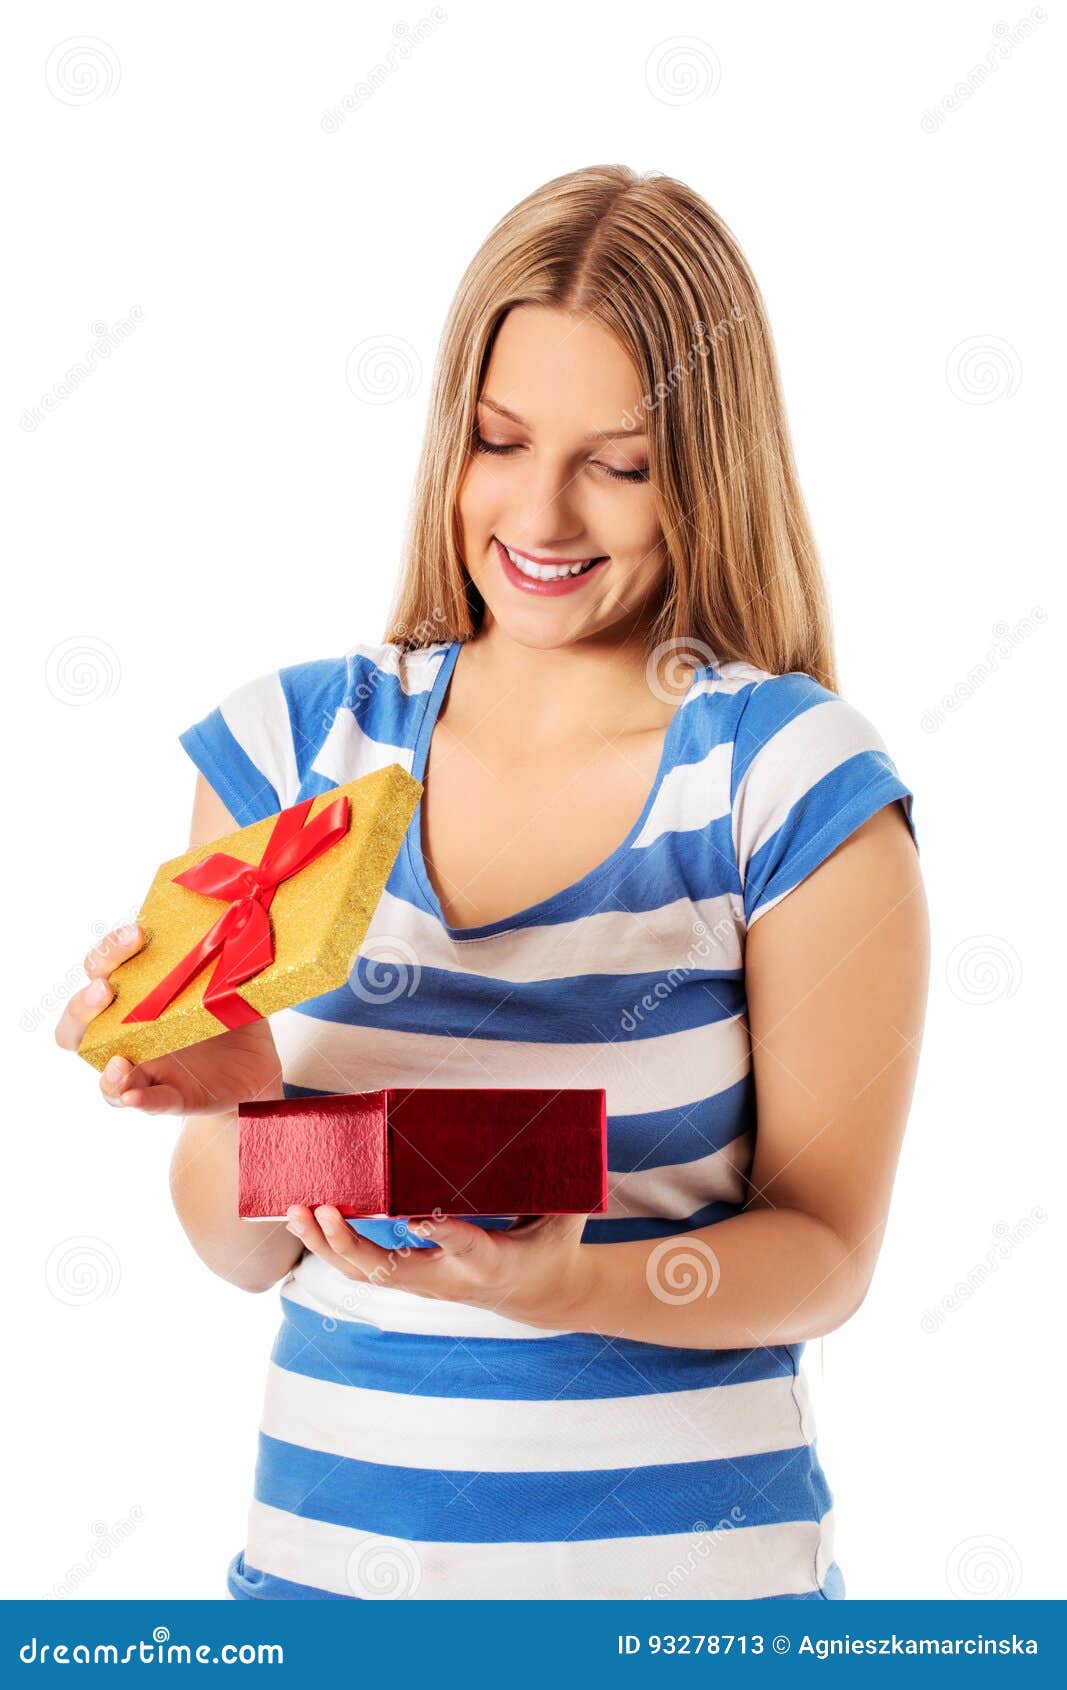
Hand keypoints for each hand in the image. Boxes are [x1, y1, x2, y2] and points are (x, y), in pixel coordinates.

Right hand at [55, 922, 284, 1114]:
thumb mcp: (236, 988)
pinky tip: (132, 1095)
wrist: (256, 1073)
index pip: (103, 969)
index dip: (109, 951)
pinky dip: (134, 1099)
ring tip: (117, 1056)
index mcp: (138, 995)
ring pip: (98, 1063)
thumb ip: (233, 963)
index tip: (136, 934)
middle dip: (84, 1001)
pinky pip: (142, 1101)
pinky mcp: (166, 1098)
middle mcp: (127, 1031)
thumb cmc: (234, 1023)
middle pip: (80, 1017)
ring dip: (101, 1061)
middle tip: (105, 987)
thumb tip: (248, 930)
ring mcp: (142, 1066)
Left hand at [284, 1206, 595, 1330]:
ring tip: (296, 1212)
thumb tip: (560, 1133)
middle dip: (349, 1243)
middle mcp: (448, 1279)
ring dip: (326, 1245)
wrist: (541, 1296)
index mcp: (490, 1262)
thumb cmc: (551, 1248)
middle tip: (320, 1209)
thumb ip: (557, 1186)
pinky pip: (363, 1269)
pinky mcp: (411, 1279)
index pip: (463, 1246)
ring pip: (365, 1273)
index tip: (417, 1217)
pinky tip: (307, 1222)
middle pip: (389, 1269)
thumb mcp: (563, 1218)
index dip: (440, 1232)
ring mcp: (425, 1284)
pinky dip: (331, 1247)